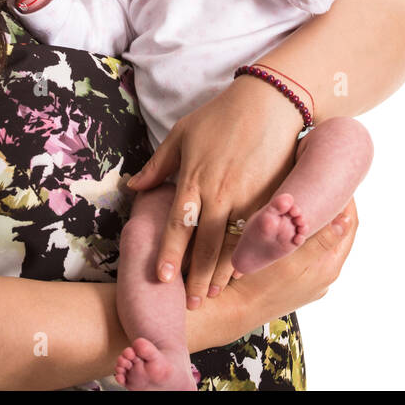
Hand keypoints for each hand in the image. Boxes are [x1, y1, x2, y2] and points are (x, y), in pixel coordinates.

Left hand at [126, 73, 307, 308]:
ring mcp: (248, 197)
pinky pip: (257, 233)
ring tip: (213, 294)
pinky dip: (249, 254)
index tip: (163, 278)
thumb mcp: (182, 134)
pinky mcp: (271, 197)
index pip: (179, 225)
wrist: (270, 102)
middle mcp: (220, 193)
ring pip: (233, 244)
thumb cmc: (221, 115)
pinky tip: (242, 271)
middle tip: (189, 303)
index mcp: (194, 178)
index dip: (170, 253)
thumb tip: (133, 187)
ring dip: (222, 273)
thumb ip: (157, 165)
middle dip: (196, 276)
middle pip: (205, 244)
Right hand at [214, 199, 357, 338]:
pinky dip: (307, 238)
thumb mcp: (293, 258)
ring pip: (324, 244)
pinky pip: (311, 254)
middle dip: (335, 211)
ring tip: (310, 202)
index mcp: (329, 267)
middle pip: (339, 235)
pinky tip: (295, 228)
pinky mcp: (300, 284)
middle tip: (325, 186)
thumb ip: (322, 240)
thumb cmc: (263, 282)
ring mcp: (313, 282)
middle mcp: (326, 276)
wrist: (239, 309)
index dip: (347, 203)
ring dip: (320, 224)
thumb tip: (347, 219)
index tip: (340, 182)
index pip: (349, 226)